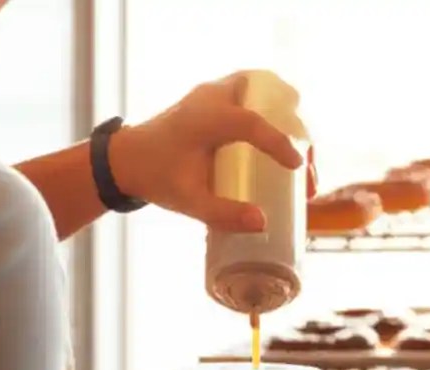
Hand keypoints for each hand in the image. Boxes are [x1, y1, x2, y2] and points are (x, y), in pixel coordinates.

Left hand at [109, 72, 308, 232]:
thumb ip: (223, 213)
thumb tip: (262, 223)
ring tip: (297, 145)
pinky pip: (249, 89)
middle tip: (303, 161)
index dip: (278, 143)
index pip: (251, 123)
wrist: (126, 158)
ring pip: (258, 85)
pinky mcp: (213, 95)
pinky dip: (267, 105)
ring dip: (281, 109)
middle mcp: (210, 98)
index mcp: (203, 120)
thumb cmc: (154, 177)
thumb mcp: (187, 200)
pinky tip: (278, 132)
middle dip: (292, 125)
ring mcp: (212, 91)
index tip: (297, 167)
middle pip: (264, 96)